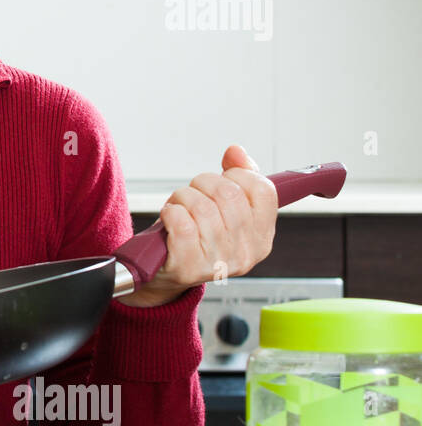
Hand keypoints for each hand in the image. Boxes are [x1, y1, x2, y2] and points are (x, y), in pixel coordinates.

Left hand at [121, 144, 277, 307]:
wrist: (162, 274)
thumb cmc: (193, 236)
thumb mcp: (221, 208)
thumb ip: (236, 178)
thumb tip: (236, 151)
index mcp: (261, 237)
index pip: (263, 190)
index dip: (238, 174)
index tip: (221, 179)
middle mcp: (245, 253)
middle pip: (228, 194)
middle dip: (202, 183)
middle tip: (191, 194)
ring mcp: (218, 262)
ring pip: (202, 207)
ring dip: (182, 198)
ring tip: (178, 208)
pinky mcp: (189, 267)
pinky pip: (182, 223)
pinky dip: (170, 212)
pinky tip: (169, 219)